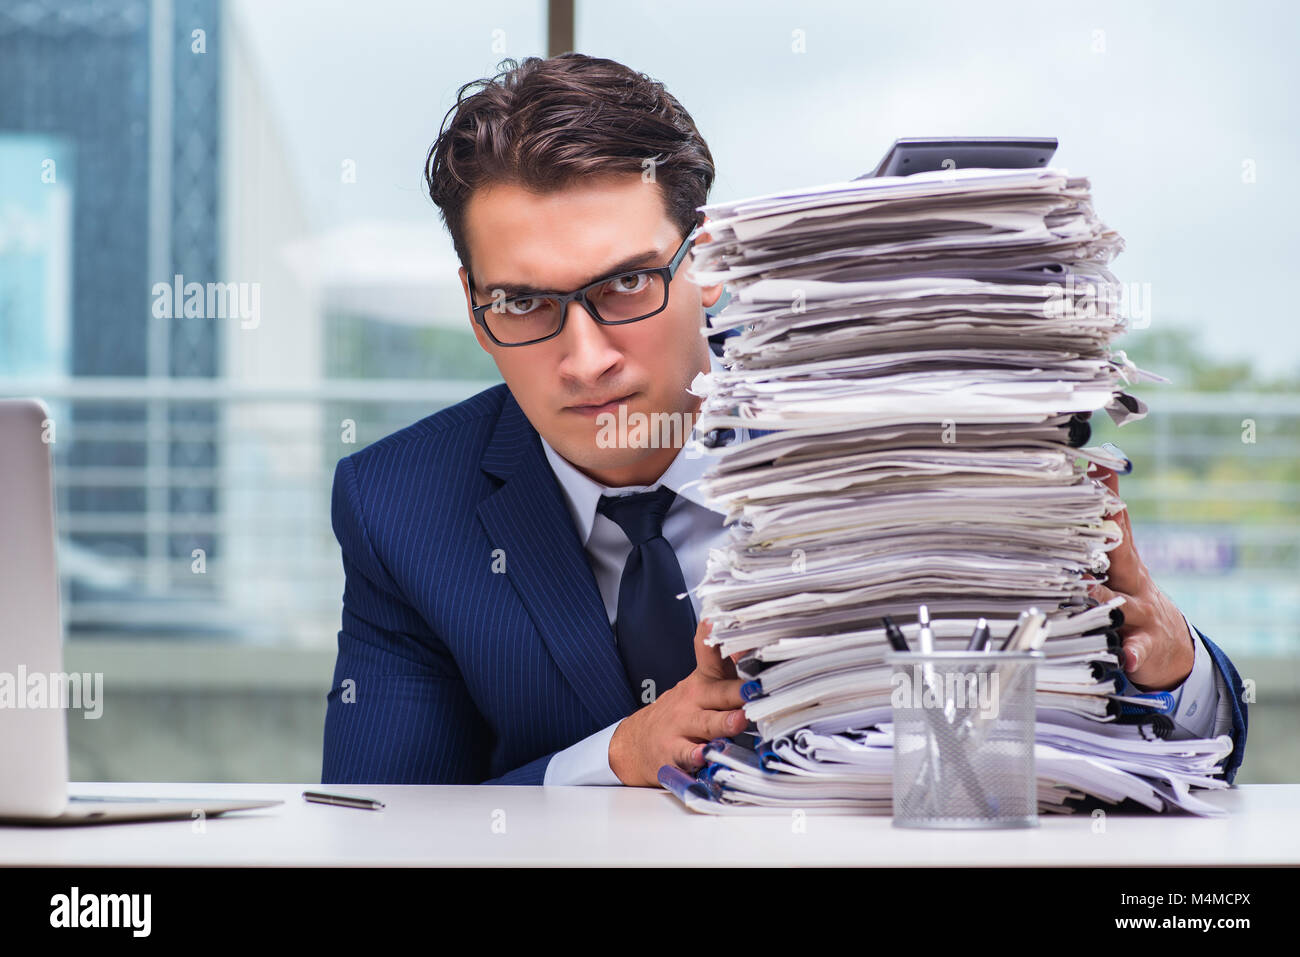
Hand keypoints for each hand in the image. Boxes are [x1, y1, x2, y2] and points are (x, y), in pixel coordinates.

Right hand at [608, 617, 748, 786]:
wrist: (635, 742)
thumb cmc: (681, 711)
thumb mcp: (702, 684)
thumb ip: (726, 664)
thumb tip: (755, 640)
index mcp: (704, 681)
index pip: (709, 653)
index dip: (714, 637)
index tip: (719, 622)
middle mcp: (694, 700)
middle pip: (718, 692)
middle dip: (738, 690)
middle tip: (754, 688)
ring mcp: (682, 726)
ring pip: (706, 724)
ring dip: (723, 722)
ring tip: (738, 721)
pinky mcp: (674, 753)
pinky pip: (687, 755)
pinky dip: (696, 757)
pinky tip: (703, 756)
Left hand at [1086, 464, 1194, 691]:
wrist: (1169, 649)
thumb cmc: (1129, 601)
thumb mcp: (1116, 568)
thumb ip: (1096, 537)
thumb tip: (1074, 490)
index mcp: (1121, 563)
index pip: (1113, 524)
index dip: (1104, 498)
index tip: (1094, 469)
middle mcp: (1132, 584)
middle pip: (1121, 557)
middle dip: (1110, 536)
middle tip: (1098, 517)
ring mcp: (1141, 616)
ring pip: (1124, 605)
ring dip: (1108, 600)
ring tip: (1094, 595)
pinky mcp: (1144, 649)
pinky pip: (1138, 651)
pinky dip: (1133, 654)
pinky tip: (1128, 656)